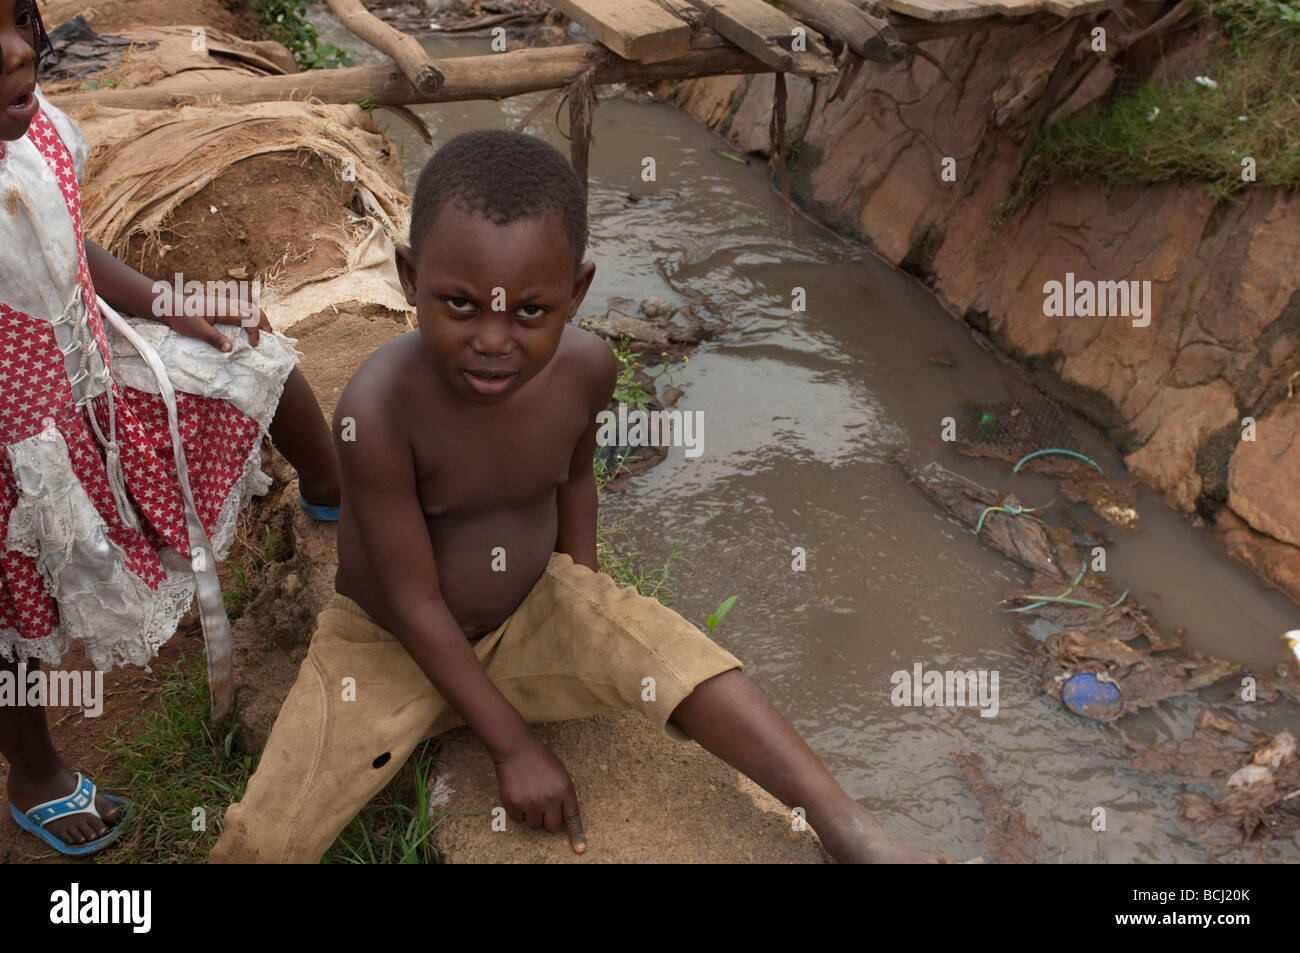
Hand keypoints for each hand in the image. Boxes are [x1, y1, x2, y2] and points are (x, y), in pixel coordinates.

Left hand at [166, 295, 272, 350]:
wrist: (170, 306)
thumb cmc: (182, 318)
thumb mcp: (197, 330)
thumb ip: (214, 339)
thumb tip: (231, 349)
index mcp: (224, 309)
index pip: (247, 318)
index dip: (255, 332)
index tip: (255, 345)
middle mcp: (227, 304)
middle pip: (253, 310)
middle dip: (264, 323)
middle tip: (271, 337)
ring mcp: (225, 303)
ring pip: (249, 307)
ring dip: (259, 318)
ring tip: (266, 331)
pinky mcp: (222, 305)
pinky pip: (243, 308)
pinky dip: (252, 316)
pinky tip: (250, 324)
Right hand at [493, 734, 585, 853]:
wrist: (516, 749)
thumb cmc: (540, 759)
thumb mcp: (560, 774)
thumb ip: (563, 794)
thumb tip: (561, 816)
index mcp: (564, 789)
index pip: (572, 817)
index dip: (576, 835)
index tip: (580, 849)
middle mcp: (549, 798)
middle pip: (552, 827)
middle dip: (547, 820)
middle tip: (542, 806)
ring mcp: (531, 802)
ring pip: (534, 825)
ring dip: (532, 816)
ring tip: (529, 795)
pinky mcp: (514, 804)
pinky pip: (518, 819)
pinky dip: (518, 811)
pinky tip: (518, 793)